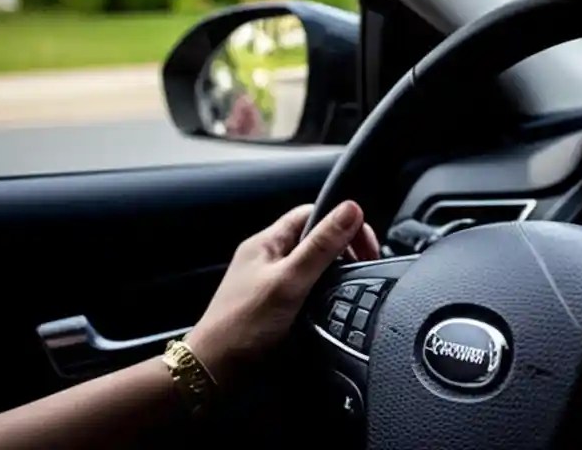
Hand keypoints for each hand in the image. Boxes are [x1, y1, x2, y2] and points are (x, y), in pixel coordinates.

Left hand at [184, 201, 377, 385]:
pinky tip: (334, 304)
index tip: (364, 243)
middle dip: (343, 249)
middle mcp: (269, 259)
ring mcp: (272, 284)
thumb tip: (351, 209)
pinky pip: (309, 289)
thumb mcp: (289, 280)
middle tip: (363, 266)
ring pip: (314, 266)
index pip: (311, 214)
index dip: (341, 222)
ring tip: (352, 285)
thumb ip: (321, 245)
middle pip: (316, 239)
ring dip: (335, 273)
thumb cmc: (242, 325)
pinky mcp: (277, 307)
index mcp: (267, 242)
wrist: (217, 372)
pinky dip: (325, 293)